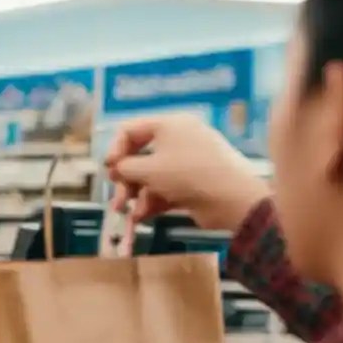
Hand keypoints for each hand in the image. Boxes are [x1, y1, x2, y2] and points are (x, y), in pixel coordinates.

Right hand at [106, 113, 269, 230]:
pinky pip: (165, 188)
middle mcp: (178, 139)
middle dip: (126, 180)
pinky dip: (152, 201)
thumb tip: (114, 169)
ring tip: (129, 214)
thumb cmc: (186, 174)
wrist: (232, 199)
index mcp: (169, 125)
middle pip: (140, 156)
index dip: (115, 150)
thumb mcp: (148, 170)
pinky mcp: (192, 183)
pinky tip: (142, 217)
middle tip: (117, 198)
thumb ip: (125, 168)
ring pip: (152, 176)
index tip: (109, 170)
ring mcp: (187, 162)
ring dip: (137, 195)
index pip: (131, 130)